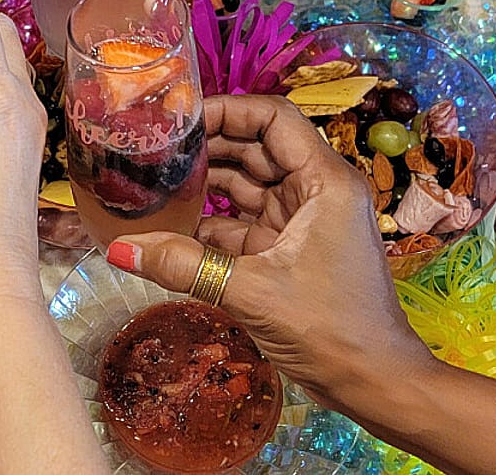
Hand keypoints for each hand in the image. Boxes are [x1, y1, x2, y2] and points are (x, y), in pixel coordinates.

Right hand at [107, 94, 431, 403]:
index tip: (180, 120)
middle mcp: (316, 191)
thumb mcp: (251, 292)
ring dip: (204, 184)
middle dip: (206, 146)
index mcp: (325, 182)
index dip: (227, 110)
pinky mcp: (289, 250)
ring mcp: (302, 221)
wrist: (375, 384)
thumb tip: (119, 250)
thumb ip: (183, 265)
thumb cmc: (333, 329)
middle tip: (154, 148)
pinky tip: (170, 226)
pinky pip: (243, 221)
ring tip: (154, 179)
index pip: (273, 119)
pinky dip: (209, 222)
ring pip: (246, 184)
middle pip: (255, 147)